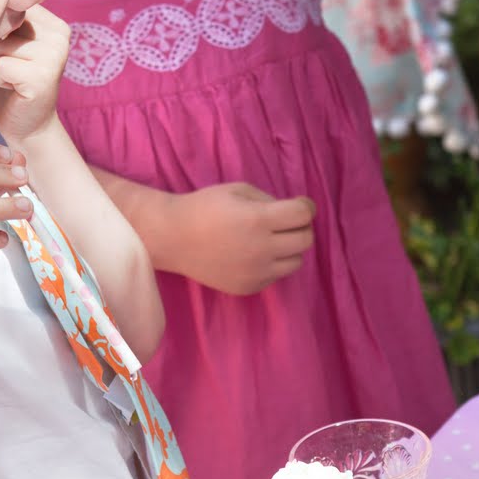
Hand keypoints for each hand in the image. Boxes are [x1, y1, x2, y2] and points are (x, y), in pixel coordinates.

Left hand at [0, 5, 70, 148]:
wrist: (29, 125)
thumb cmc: (13, 81)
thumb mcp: (10, 43)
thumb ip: (4, 22)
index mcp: (54, 23)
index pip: (11, 5)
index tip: (9, 51)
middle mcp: (60, 35)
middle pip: (4, 23)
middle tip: (8, 68)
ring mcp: (54, 55)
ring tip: (10, 78)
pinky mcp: (42, 77)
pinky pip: (0, 66)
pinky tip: (12, 88)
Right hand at [161, 182, 315, 294]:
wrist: (172, 238)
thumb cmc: (204, 207)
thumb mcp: (238, 190)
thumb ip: (270, 200)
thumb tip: (294, 213)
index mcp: (258, 220)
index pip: (303, 215)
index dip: (306, 207)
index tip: (299, 204)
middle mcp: (261, 249)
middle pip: (305, 240)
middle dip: (300, 227)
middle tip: (285, 221)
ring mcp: (255, 272)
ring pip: (296, 262)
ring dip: (289, 248)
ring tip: (270, 240)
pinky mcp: (248, 287)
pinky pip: (275, 276)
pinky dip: (272, 264)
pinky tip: (253, 254)